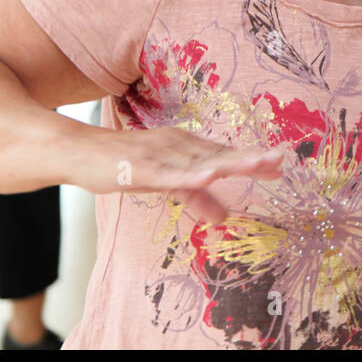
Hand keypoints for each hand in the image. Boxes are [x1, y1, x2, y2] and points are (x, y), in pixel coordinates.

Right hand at [84, 126, 287, 223]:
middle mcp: (178, 146)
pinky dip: (190, 175)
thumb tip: (224, 215)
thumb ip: (196, 197)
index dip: (251, 160)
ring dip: (230, 162)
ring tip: (258, 164)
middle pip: (219, 154)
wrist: (80, 152)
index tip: (280, 165)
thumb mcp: (166, 182)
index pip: (224, 155)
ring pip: (200, 162)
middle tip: (280, 159)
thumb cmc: (124, 165)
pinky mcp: (142, 169)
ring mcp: (161, 155)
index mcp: (186, 147)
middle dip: (250, 158)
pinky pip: (170, 174)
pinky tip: (210, 175)